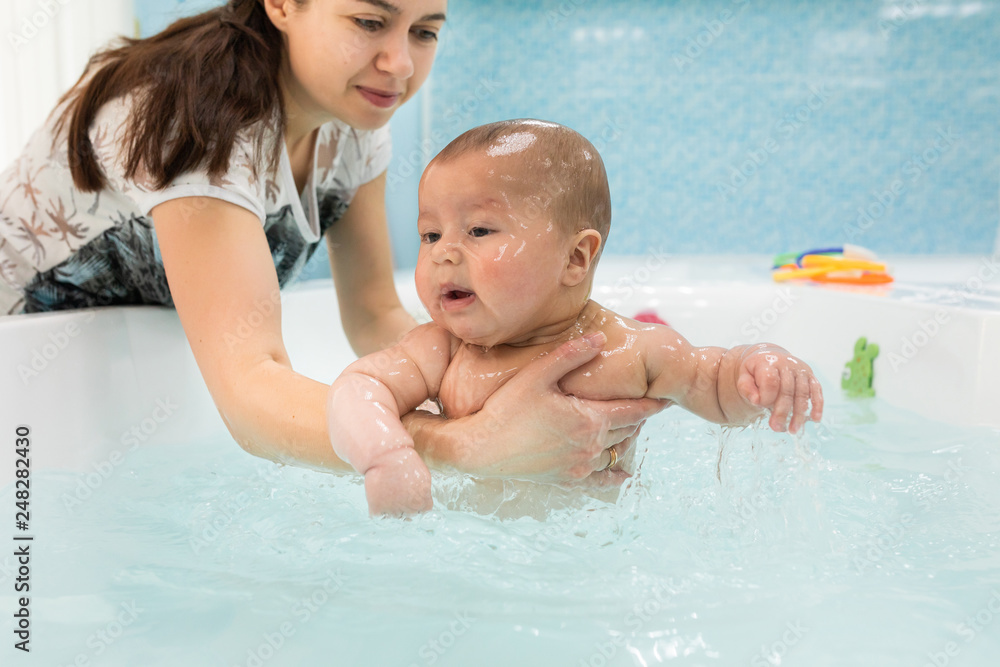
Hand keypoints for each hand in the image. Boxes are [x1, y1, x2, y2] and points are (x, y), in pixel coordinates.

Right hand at [363, 448, 432, 516]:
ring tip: (389, 493)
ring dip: (392, 509)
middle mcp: (409, 508)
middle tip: (399, 493)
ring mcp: (393, 510)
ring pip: (395, 517)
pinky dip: (378, 511)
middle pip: (410, 514)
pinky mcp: (377, 509)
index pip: (424, 510)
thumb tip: (424, 501)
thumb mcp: (423, 475)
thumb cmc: (404, 461)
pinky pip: (379, 516)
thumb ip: (425, 491)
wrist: (384, 456)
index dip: (419, 503)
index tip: (413, 496)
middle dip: (406, 506)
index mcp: (422, 500)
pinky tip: (379, 498)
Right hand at [418, 332, 667, 482]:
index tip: (668, 399)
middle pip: (626, 431)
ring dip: (625, 441)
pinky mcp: (566, 480)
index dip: (652, 404)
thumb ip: (571, 355)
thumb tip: (600, 339)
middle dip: (638, 419)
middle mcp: (590, 446)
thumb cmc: (506, 408)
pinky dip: (613, 477)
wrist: (480, 448)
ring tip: (632, 430)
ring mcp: (579, 467)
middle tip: (647, 408)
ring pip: (615, 452)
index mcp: (589, 420)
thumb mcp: (538, 375)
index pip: (633, 411)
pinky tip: (622, 476)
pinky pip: (599, 482)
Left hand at [736, 346, 823, 433]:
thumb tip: (756, 401)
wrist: (769, 357)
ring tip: (793, 430)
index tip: (760, 406)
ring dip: (799, 414)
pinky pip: (817, 390)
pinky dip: (817, 405)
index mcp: (769, 362)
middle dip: (782, 412)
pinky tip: (816, 419)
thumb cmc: (755, 371)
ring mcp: (801, 369)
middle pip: (787, 390)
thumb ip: (746, 388)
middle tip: (776, 427)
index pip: (771, 381)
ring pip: (802, 393)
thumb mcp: (744, 376)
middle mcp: (787, 364)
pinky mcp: (810, 375)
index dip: (766, 397)